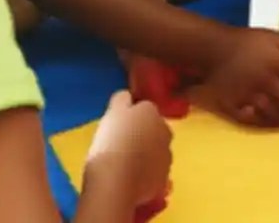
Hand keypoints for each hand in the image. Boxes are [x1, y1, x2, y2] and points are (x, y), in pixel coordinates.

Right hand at [86, 90, 173, 206]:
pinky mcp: (164, 178)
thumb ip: (121, 100)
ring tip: (125, 164)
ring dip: (146, 154)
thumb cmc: (111, 143)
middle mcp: (165, 131)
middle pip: (154, 129)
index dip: (131, 116)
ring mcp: (167, 156)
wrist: (116, 182)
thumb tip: (128, 97)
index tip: (118, 125)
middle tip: (121, 143)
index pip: (144, 108)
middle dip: (142, 134)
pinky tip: (131, 178)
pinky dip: (146, 173)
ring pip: (156, 150)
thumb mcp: (111, 114)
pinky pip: (154, 171)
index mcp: (152, 112)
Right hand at [205, 28, 278, 126]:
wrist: (213, 48)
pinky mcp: (234, 105)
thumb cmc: (247, 42)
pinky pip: (253, 120)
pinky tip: (265, 114)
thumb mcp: (274, 37)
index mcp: (278, 64)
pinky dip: (262, 120)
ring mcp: (249, 96)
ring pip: (274, 115)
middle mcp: (265, 82)